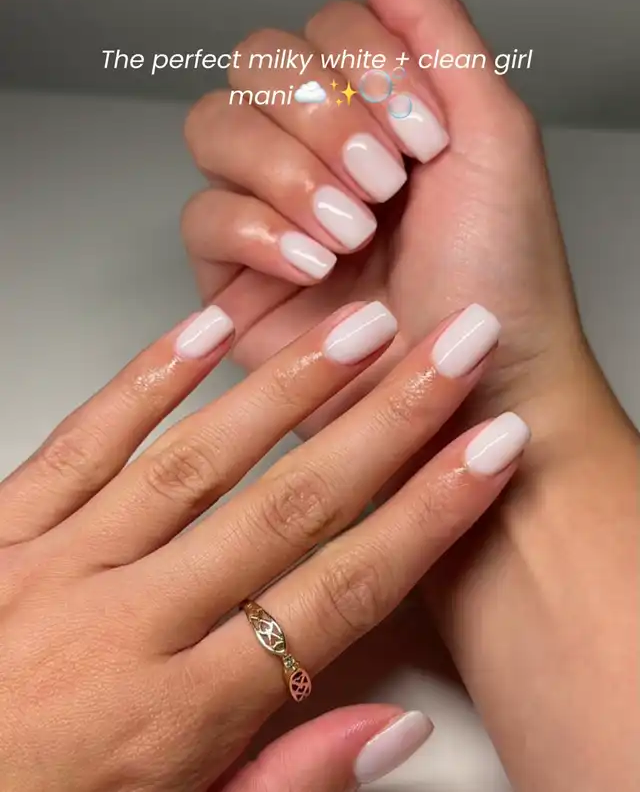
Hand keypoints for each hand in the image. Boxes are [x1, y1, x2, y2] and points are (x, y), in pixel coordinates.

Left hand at [0, 299, 528, 789]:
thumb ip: (285, 778)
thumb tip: (392, 727)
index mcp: (174, 717)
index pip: (337, 597)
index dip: (425, 518)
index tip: (484, 452)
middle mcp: (121, 629)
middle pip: (287, 509)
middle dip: (387, 422)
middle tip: (451, 353)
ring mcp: (54, 568)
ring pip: (195, 459)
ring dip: (288, 387)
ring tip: (360, 326)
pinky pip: (82, 439)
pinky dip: (150, 376)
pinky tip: (209, 329)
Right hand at [182, 0, 584, 435]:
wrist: (476, 385)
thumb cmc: (501, 278)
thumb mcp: (492, 133)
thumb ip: (434, 30)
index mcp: (376, 112)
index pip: (323, 31)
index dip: (365, 68)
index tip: (426, 138)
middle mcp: (316, 151)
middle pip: (257, 65)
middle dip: (322, 116)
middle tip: (385, 181)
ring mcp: (271, 209)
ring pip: (215, 128)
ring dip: (288, 170)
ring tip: (352, 231)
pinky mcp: (235, 273)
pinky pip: (202, 215)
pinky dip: (258, 228)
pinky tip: (314, 264)